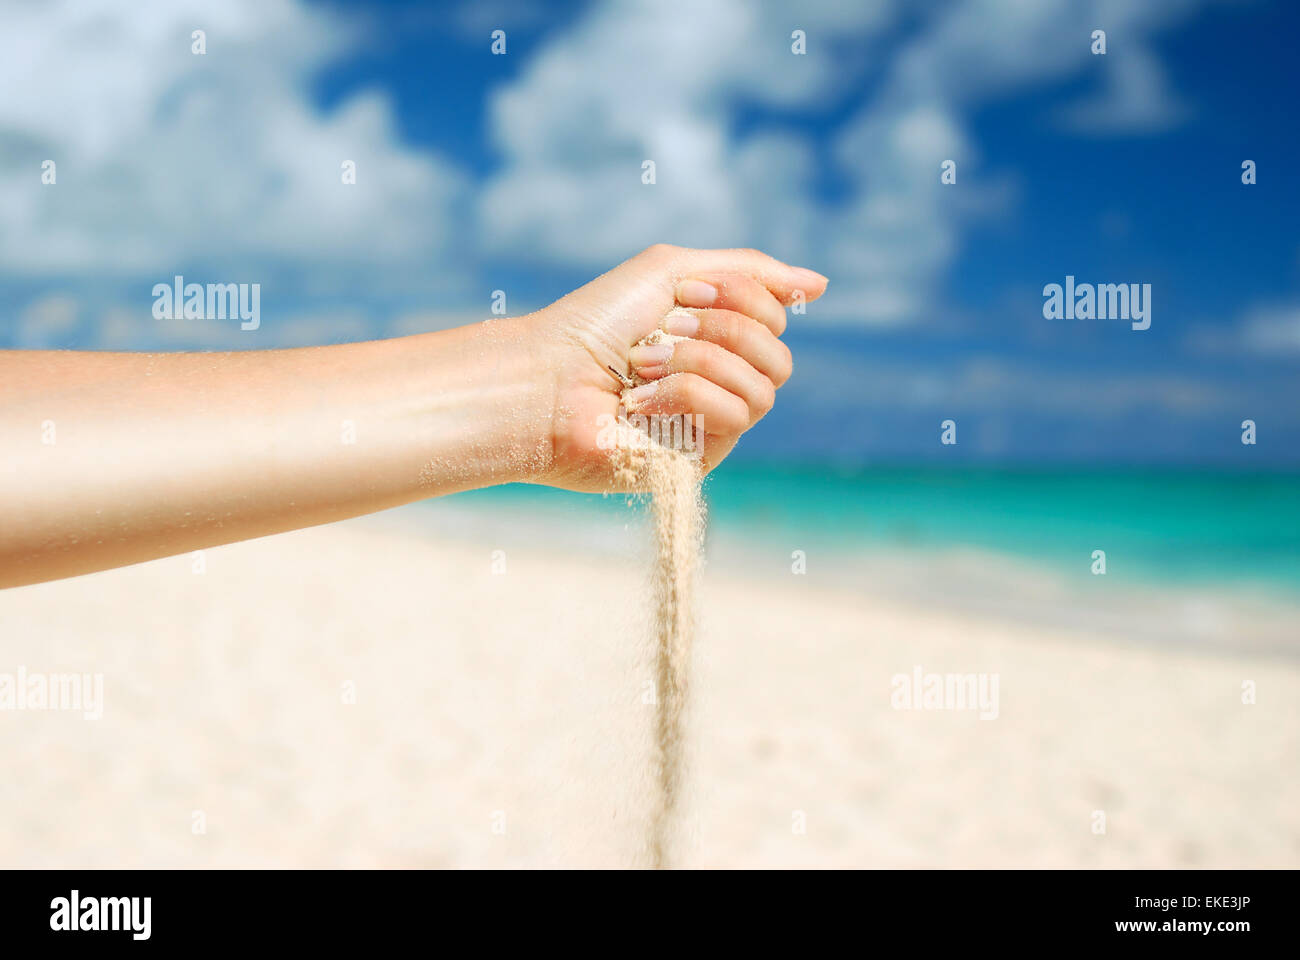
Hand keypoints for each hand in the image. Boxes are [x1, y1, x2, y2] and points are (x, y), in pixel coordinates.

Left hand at [522, 244, 826, 491]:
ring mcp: (710, 426)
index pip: (776, 319)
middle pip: (779, 355)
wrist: (546, 379)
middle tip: (665, 327)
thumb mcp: (672, 270)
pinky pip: (736, 417)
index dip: (740, 297)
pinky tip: (639, 402)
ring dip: (697, 361)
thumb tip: (821, 284)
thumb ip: (749, 272)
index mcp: (715, 339)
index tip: (683, 293)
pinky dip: (685, 394)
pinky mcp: (698, 459)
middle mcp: (719, 383)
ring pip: (763, 388)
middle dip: (722, 329)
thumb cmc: (595, 324)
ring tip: (641, 365)